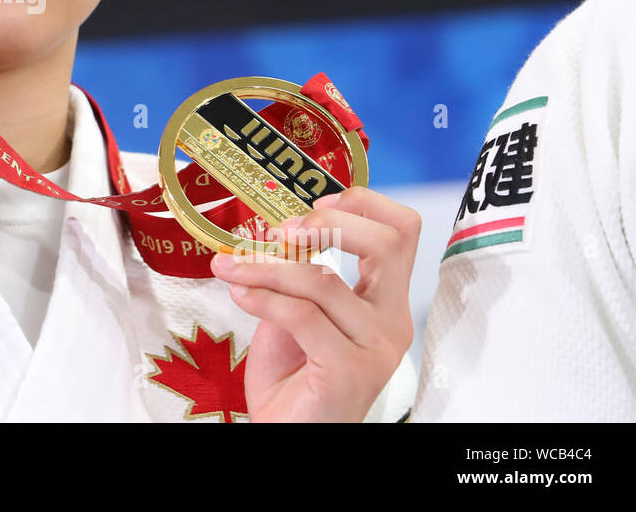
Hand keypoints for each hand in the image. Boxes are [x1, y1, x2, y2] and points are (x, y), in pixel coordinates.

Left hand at [208, 186, 419, 421]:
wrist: (288, 432)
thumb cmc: (293, 375)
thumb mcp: (299, 310)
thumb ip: (300, 271)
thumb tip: (274, 227)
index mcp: (386, 300)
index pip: (403, 230)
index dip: (362, 204)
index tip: (314, 206)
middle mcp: (392, 321)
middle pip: (386, 243)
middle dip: (326, 223)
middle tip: (280, 231)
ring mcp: (375, 349)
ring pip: (325, 281)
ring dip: (266, 266)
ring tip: (231, 268)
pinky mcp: (348, 372)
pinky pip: (302, 316)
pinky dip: (263, 298)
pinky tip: (240, 295)